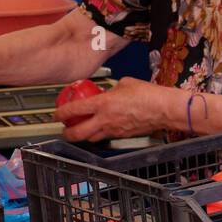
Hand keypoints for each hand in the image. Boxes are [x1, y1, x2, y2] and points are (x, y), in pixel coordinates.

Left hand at [56, 77, 172, 141]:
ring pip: (91, 138)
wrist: (164, 109)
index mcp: (103, 104)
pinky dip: (99, 134)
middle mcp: (105, 119)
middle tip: (64, 129)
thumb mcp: (125, 83)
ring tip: (79, 130)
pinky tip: (101, 127)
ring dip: (82, 135)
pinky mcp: (122, 135)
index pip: (74, 110)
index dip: (61, 113)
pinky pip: (106, 137)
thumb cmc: (149, 95)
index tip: (57, 113)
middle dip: (67, 133)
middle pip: (78, 133)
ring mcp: (114, 130)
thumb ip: (112, 88)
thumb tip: (109, 90)